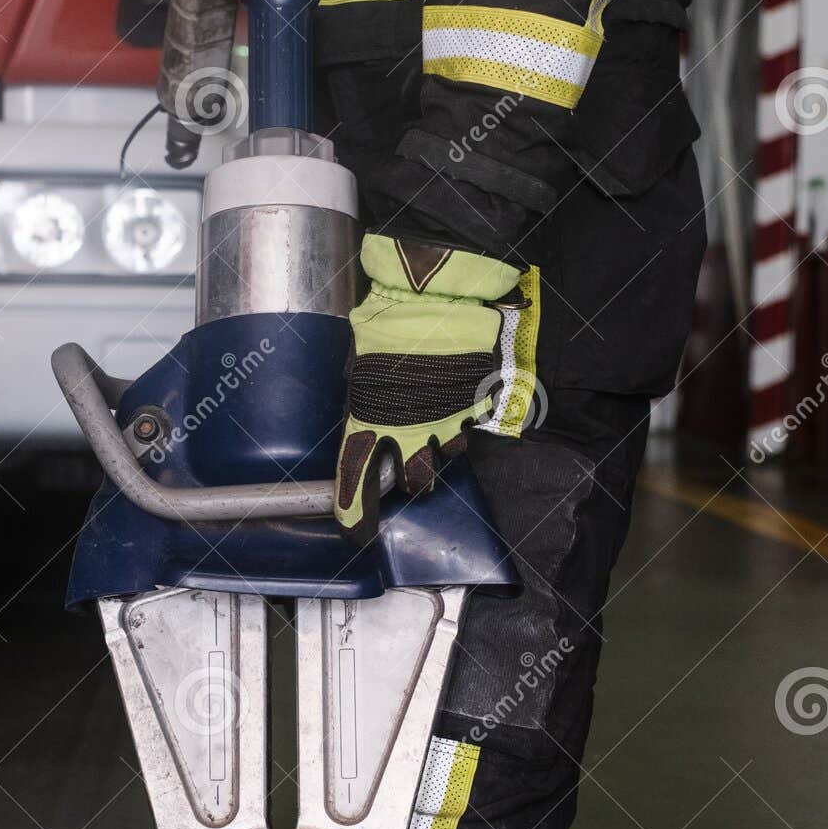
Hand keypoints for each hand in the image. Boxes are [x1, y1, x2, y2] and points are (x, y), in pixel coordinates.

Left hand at [334, 234, 519, 540]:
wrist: (439, 295)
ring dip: (439, 448)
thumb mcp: (360, 360)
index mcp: (369, 420)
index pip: (356, 479)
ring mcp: (446, 422)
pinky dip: (460, 420)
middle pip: (413, 482)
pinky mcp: (473, 407)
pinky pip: (467, 428)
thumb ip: (362, 394)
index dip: (354, 512)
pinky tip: (454, 399)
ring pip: (446, 458)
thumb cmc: (389, 321)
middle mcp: (410, 432)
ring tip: (434, 423)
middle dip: (411, 477)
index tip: (354, 533)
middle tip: (408, 463)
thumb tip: (361, 403)